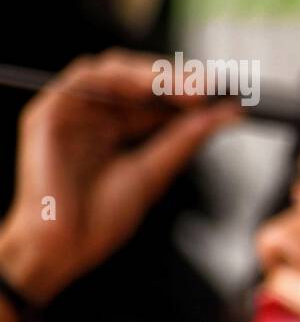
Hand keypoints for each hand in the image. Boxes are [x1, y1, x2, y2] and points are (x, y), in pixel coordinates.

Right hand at [0, 50, 240, 304]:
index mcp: (116, 128)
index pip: (155, 96)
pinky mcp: (48, 113)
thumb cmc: (100, 219)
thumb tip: (229, 113)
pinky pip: (84, 80)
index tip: (226, 93)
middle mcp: (93, 114)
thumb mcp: (154, 172)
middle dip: (177, 79)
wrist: (63, 248)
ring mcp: (70, 112)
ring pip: (114, 72)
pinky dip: (120, 77)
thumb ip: (187, 139)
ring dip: (154, 75)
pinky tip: (150, 86)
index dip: (190, 90)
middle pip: (137, 79)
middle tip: (212, 87)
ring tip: (190, 88)